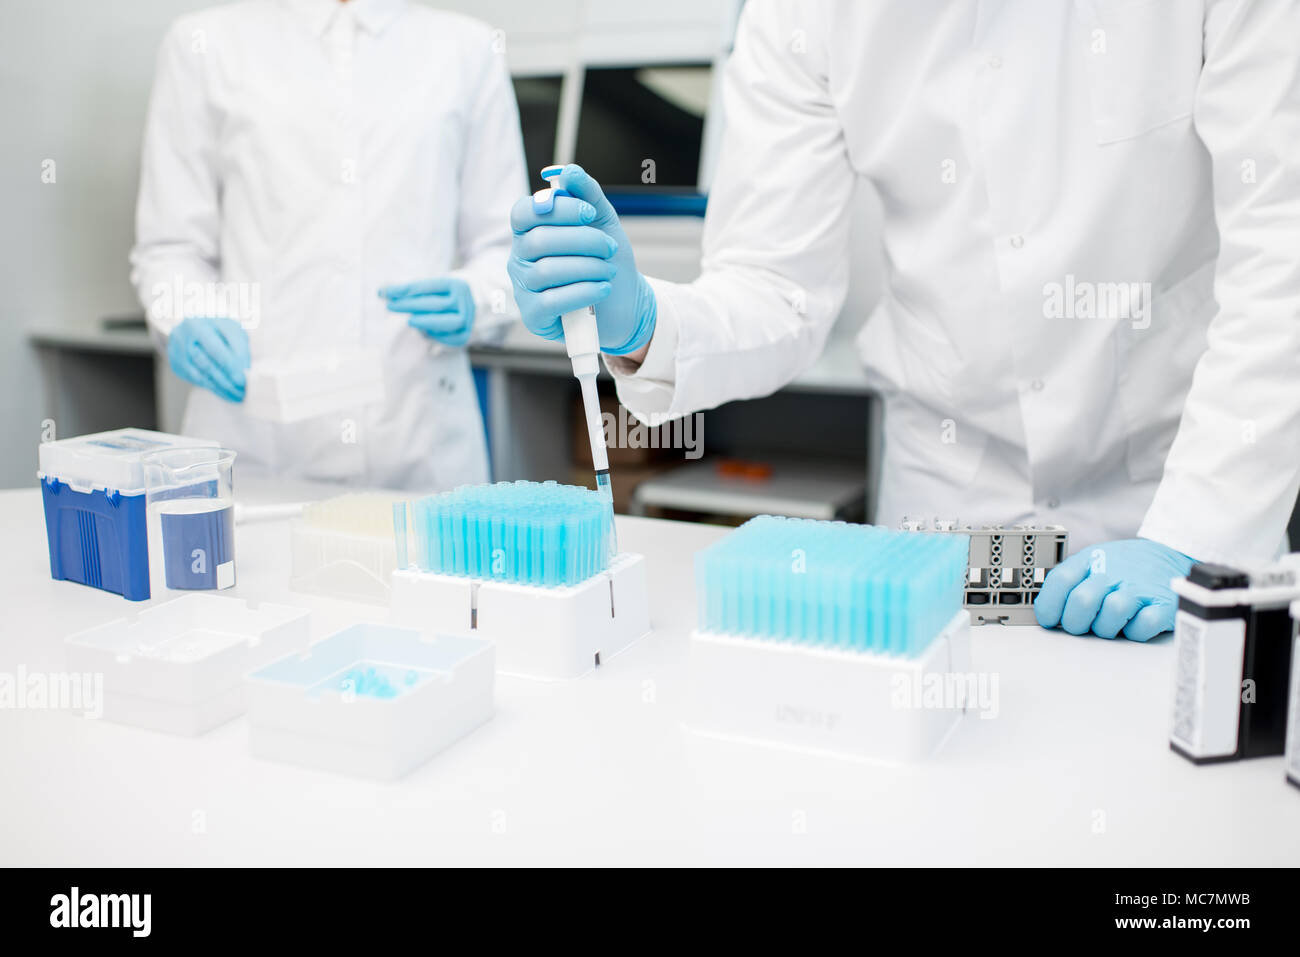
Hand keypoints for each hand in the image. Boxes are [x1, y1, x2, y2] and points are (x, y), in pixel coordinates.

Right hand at [167, 316, 249, 402]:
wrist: (194, 329)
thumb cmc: (218, 329)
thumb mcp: (231, 330)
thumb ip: (239, 347)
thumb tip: (243, 369)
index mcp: (198, 325)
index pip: (215, 348)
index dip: (229, 366)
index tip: (243, 380)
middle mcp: (183, 337)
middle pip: (205, 363)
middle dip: (226, 379)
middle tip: (241, 390)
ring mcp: (177, 351)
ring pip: (200, 374)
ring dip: (221, 387)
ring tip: (238, 395)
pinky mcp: (177, 364)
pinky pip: (196, 380)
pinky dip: (214, 388)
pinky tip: (227, 393)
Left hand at [381, 277, 474, 346]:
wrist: (472, 308)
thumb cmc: (442, 297)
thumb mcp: (429, 289)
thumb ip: (407, 290)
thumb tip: (381, 291)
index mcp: (456, 284)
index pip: (426, 286)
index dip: (405, 289)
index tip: (385, 292)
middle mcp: (465, 300)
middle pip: (435, 303)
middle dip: (410, 305)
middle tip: (390, 306)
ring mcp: (468, 318)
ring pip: (447, 321)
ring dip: (426, 321)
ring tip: (410, 321)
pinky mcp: (465, 335)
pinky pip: (450, 338)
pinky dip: (436, 336)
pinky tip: (423, 332)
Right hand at [508, 164, 656, 354]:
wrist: (623, 304)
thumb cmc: (606, 262)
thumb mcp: (603, 223)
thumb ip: (586, 194)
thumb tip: (568, 171)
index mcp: (530, 232)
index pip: (524, 212)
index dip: (557, 209)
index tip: (589, 213)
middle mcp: (520, 259)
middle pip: (539, 241)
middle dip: (582, 241)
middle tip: (609, 247)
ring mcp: (524, 288)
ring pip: (547, 271)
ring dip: (587, 267)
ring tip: (608, 270)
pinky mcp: (534, 316)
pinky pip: (552, 301)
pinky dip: (583, 291)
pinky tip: (602, 288)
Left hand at [1034, 539, 1194, 640]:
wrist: (1172, 555)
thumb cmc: (1126, 566)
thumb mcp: (1095, 561)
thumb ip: (1071, 581)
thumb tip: (1045, 610)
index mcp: (1093, 560)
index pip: (1061, 580)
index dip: (1049, 604)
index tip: (1049, 619)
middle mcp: (1115, 572)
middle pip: (1082, 601)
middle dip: (1075, 622)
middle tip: (1080, 626)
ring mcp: (1140, 588)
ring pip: (1112, 614)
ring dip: (1106, 628)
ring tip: (1110, 624)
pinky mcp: (1164, 606)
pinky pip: (1142, 627)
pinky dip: (1135, 632)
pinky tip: (1133, 624)